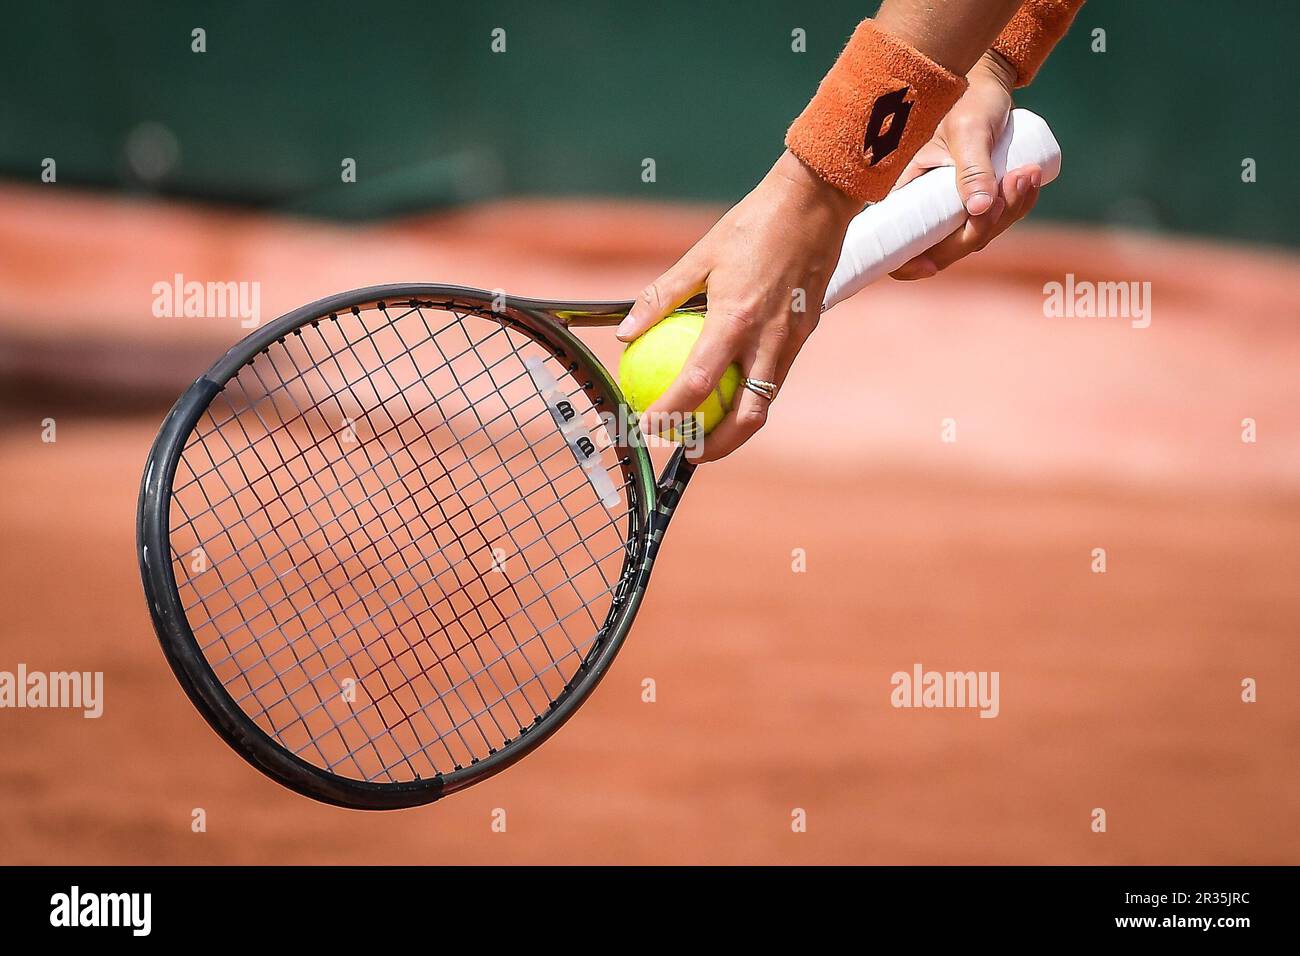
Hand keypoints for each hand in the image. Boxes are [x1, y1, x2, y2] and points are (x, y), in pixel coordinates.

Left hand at [616, 150, 859, 461]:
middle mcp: (768, 338)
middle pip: (746, 416)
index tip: (649, 428)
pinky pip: (776, 378)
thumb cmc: (754, 223)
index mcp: (736, 318)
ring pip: (766, 404)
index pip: (698, 383)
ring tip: (707, 435)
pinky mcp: (805, 334)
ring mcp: (792, 340)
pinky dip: (753, 397)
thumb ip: (661, 297)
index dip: (671, 414)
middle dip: (716, 447)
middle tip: (686, 452)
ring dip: (737, 430)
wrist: (816, 202)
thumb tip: (626, 332)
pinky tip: (731, 395)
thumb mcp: (700, 255)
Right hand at [890, 51, 1042, 280]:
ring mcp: (949, 205)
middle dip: (981, 229)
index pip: (896, 242)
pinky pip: (995, 219)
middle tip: (1010, 187)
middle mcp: (923, 204)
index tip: (930, 267)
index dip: (908, 264)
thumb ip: (972, 168)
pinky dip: (1017, 206)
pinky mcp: (974, 199)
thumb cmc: (968, 98)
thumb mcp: (969, 132)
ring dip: (1008, 214)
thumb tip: (979, 211)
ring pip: (976, 235)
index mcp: (903, 191)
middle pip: (945, 247)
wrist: (987, 82)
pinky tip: (1030, 180)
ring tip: (1026, 172)